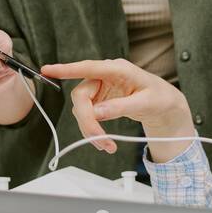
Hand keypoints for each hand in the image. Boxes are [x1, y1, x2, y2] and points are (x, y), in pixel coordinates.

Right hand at [39, 58, 192, 161]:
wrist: (164, 106)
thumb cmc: (160, 97)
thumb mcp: (146, 103)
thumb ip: (122, 106)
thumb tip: (98, 112)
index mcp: (118, 69)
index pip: (88, 67)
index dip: (66, 69)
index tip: (47, 70)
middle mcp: (105, 76)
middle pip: (81, 96)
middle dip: (86, 120)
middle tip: (98, 139)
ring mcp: (101, 89)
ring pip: (82, 109)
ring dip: (90, 130)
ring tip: (107, 145)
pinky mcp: (99, 101)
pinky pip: (88, 116)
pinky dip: (93, 131)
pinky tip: (105, 141)